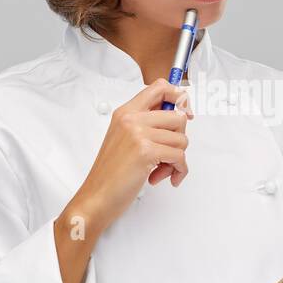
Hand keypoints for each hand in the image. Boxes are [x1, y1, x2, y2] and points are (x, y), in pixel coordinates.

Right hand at [72, 79, 194, 230]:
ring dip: (177, 159)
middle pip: (178, 117)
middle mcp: (131, 118)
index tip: (186, 114)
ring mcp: (138, 133)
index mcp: (125, 112)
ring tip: (161, 170)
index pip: (160, 86)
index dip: (179, 97)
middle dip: (179, 139)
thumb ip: (146, 125)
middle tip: (168, 155)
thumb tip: (179, 117)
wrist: (96, 197)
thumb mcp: (124, 139)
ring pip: (182, 139)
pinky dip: (179, 170)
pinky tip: (165, 178)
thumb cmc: (111, 173)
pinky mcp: (146, 151)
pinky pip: (179, 156)